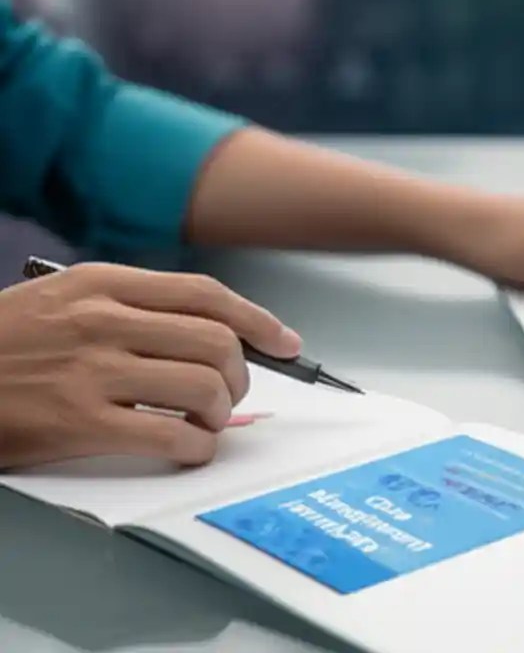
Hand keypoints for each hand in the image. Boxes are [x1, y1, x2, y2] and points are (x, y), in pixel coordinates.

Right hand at [0, 264, 299, 468]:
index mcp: (101, 283)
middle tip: (230, 394)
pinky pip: (171, 436)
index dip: (258, 320)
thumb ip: (133, 307)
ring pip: (203, 386)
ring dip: (221, 413)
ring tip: (206, 422)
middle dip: (242, 375)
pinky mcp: (77, 423)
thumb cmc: (4, 346)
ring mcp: (90, 371)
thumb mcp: (62, 300)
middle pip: (216, 341)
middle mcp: (101, 320)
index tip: (286, 342)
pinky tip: (188, 449)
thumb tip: (214, 333)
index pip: (206, 295)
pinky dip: (196, 448)